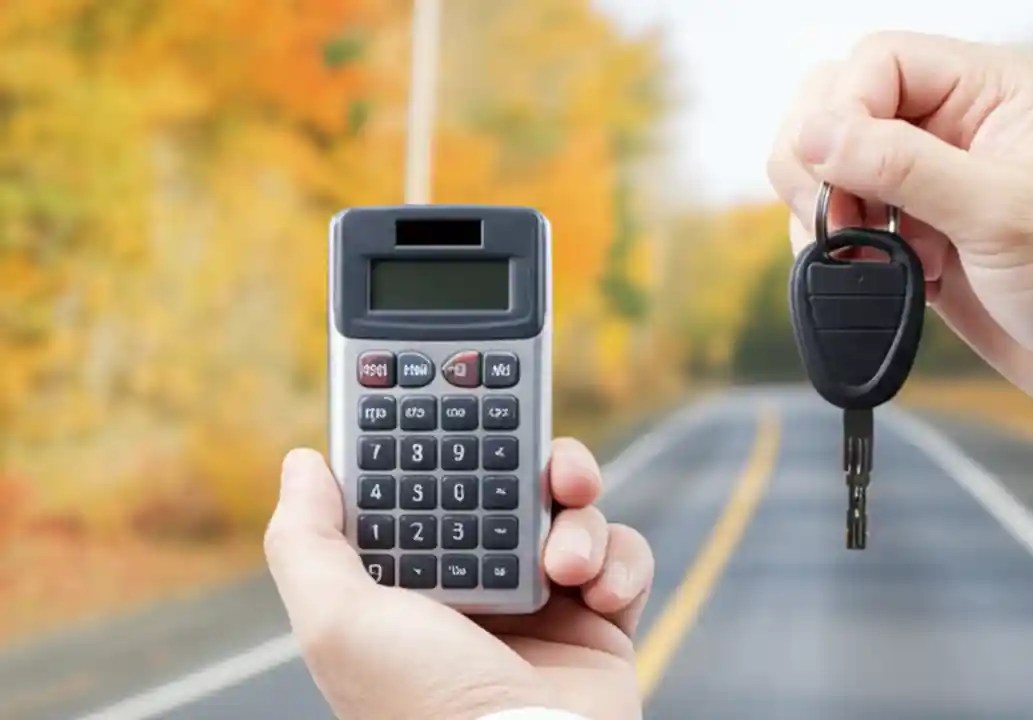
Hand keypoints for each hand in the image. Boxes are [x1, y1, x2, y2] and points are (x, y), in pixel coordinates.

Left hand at [264, 440, 651, 719]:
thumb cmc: (422, 704)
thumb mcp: (337, 622)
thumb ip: (306, 540)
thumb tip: (302, 462)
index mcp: (414, 579)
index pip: (429, 487)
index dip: (444, 444)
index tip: (461, 404)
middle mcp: (478, 584)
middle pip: (510, 485)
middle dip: (532, 465)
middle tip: (547, 465)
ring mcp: (544, 602)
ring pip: (572, 513)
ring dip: (579, 522)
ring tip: (567, 562)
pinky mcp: (602, 620)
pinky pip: (624, 557)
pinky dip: (621, 563)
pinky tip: (599, 591)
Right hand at [768, 31, 1032, 432]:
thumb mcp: (998, 212)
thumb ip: (901, 166)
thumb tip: (814, 133)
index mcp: (986, 89)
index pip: (877, 62)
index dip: (843, 111)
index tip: (839, 174)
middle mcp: (950, 122)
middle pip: (837, 104)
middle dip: (820, 162)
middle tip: (842, 218)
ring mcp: (927, 179)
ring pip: (829, 163)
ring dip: (827, 209)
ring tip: (869, 251)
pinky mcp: (911, 231)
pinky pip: (842, 219)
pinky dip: (840, 248)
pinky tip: (885, 273)